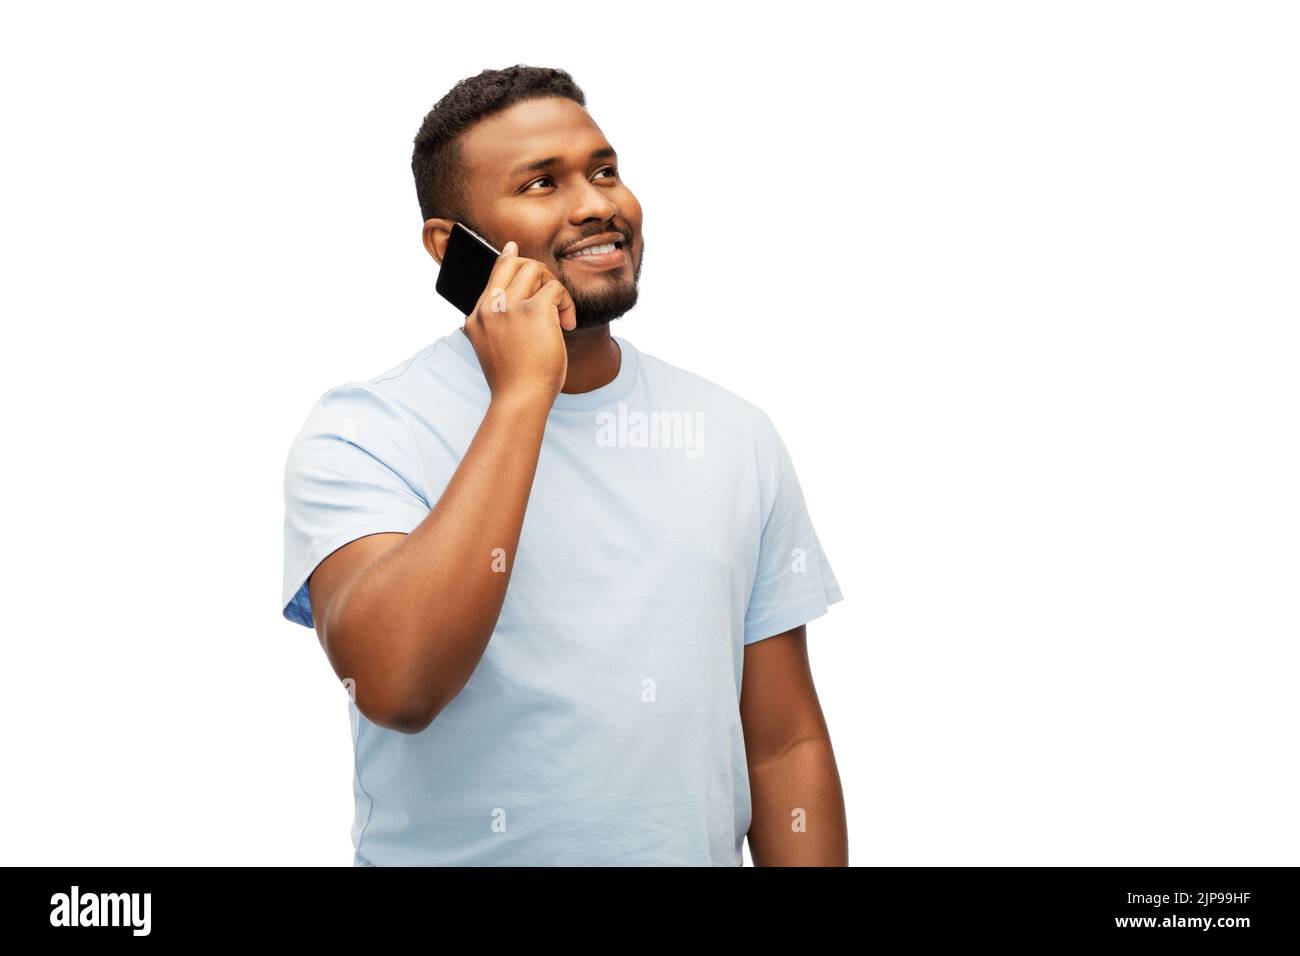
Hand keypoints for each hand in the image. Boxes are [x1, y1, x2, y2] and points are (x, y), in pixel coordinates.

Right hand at [462, 240, 576, 404]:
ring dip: (553, 287)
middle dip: (537, 271)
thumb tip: (520, 303)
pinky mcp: (533, 311)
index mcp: (476, 318)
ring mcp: (509, 307)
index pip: (492, 276)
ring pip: (535, 269)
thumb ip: (499, 325)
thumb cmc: (515, 382)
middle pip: (512, 263)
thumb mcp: (497, 350)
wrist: (520, 400)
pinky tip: (567, 324)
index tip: (513, 248)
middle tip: (552, 296)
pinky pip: (556, 288)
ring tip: (559, 315)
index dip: (506, 259)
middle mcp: (489, 308)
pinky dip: (567, 304)